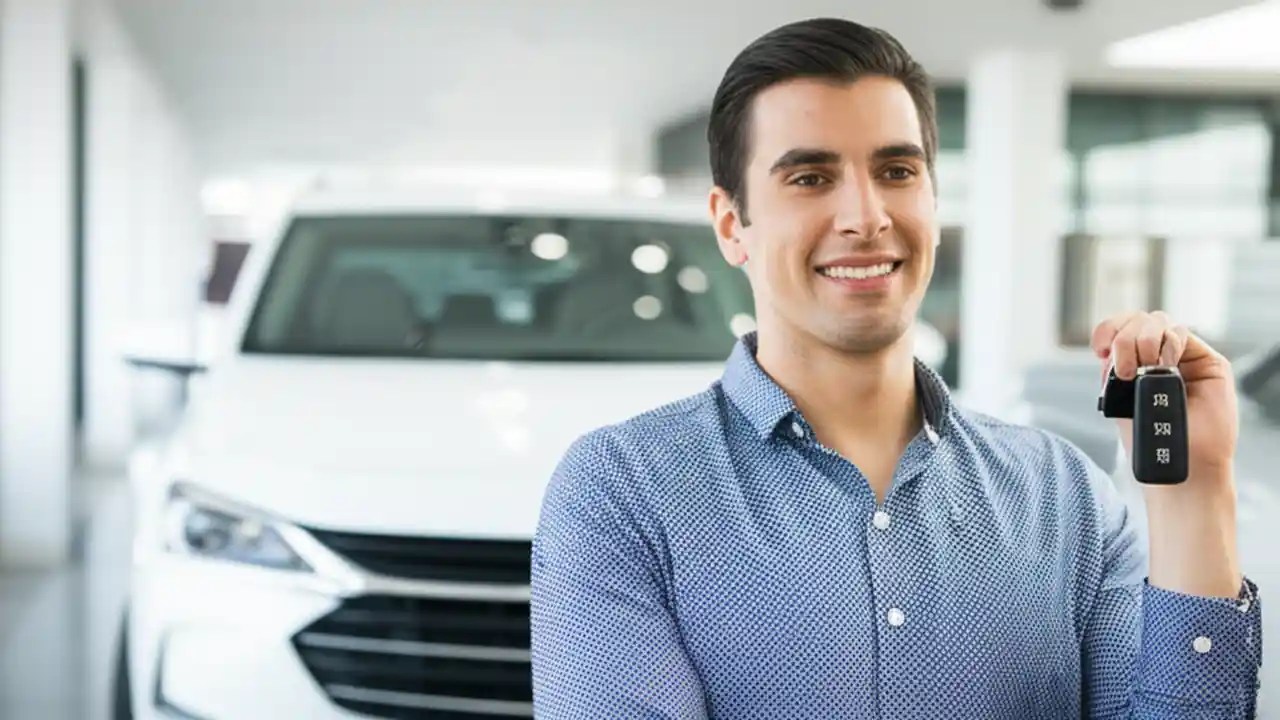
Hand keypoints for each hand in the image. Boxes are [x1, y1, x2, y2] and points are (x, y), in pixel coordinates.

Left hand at [1090, 311, 1241, 597]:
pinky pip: (1182, 333)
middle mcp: (1154, 357)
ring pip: (1158, 321)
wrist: (1176, 462)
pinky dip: (1168, 343)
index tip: (1099, 349)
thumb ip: (1114, 371)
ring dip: (1144, 339)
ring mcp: (1180, 357)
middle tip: (1126, 369)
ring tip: (1144, 370)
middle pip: (1137, 320)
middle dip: (1124, 337)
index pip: (1118, 329)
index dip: (1107, 329)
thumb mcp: (1121, 400)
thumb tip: (1110, 349)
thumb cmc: (1149, 439)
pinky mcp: (1206, 362)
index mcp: (1130, 364)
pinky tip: (1164, 365)